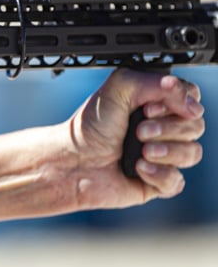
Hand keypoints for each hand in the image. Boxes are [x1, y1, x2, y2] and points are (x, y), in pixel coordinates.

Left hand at [70, 68, 204, 205]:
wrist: (72, 161)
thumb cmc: (89, 127)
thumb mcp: (120, 87)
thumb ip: (157, 84)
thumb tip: (191, 101)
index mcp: (157, 105)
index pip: (192, 99)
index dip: (178, 104)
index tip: (150, 108)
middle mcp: (163, 130)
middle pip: (196, 127)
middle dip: (167, 128)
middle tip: (139, 130)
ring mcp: (162, 156)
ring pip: (192, 154)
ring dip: (166, 151)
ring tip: (141, 150)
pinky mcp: (157, 182)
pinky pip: (177, 181)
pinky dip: (158, 174)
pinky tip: (137, 168)